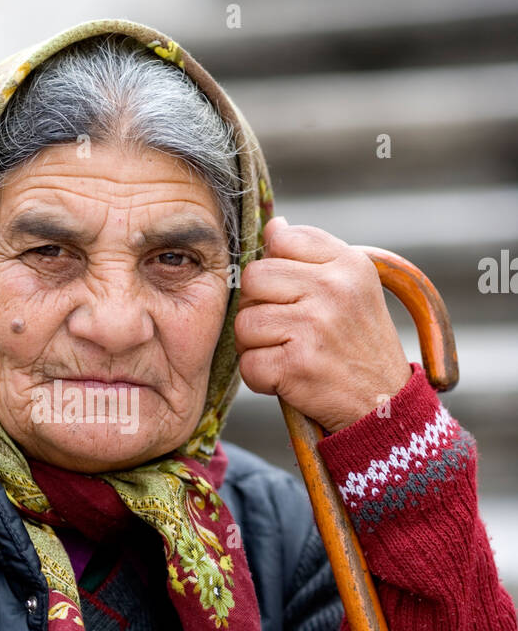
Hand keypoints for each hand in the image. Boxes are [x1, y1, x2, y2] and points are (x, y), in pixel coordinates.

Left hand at [234, 218, 411, 431]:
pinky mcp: (298, 365)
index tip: (294, 293)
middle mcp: (334, 289)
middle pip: (253, 279)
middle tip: (284, 329)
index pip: (283, 240)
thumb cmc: (360, 344)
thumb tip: (274, 226)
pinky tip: (287, 378)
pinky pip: (248, 364)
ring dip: (256, 346)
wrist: (384, 405)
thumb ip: (312, 255)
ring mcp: (315, 327)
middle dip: (258, 307)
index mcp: (349, 264)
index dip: (276, 269)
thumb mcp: (353, 289)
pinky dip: (261, 378)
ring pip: (244, 323)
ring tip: (287, 354)